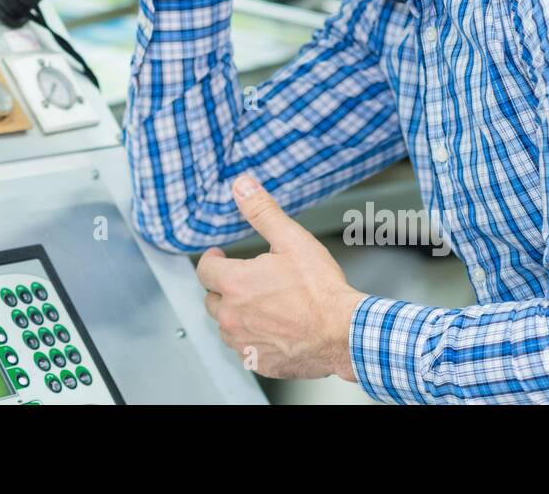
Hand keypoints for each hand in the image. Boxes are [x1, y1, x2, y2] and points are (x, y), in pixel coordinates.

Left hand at [198, 174, 364, 380]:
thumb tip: (242, 186)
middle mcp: (233, 316)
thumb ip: (262, 211)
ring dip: (237, 315)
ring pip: (227, 327)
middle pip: (212, 300)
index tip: (219, 258)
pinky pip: (246, 350)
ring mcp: (244, 343)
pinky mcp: (259, 363)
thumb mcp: (291, 240)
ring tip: (260, 305)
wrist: (345, 333)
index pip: (204, 271)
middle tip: (245, 282)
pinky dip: (254, 340)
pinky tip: (273, 330)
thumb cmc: (321, 291)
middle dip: (224, 289)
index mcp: (235, 284)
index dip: (212, 261)